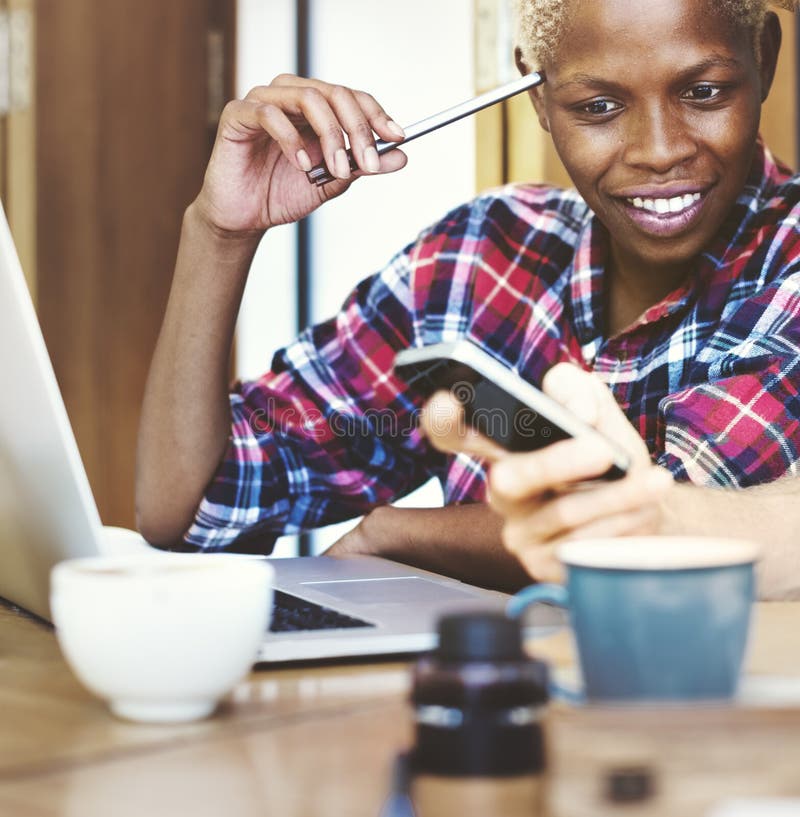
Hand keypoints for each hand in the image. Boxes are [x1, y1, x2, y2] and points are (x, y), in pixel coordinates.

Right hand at [194, 74, 407, 234]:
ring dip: (329, 134)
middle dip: (357, 129)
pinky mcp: (238, 114)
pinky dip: (292, 139)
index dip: (377, 115)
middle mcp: (290, 96)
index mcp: (314, 108)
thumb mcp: (333, 182)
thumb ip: (362, 166)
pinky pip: (269, 114)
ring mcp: (264, 101)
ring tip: (335, 169)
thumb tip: (401, 157)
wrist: (245, 217)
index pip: (352, 97)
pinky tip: (302, 164)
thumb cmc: (282, 193)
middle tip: (368, 163)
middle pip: (334, 94)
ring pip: (307, 97)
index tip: (398, 137)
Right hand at [420, 363, 673, 581]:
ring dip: (616, 495)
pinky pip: (582, 547)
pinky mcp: (547, 568)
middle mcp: (503, 493)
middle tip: (602, 448)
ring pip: (562, 512)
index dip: (440, 419)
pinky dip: (622, 524)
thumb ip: (578, 390)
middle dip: (555, 462)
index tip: (447, 403)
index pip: (452, 434)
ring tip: (654, 480)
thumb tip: (576, 411)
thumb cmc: (611, 460)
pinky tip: (646, 510)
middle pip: (510, 478)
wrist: (651, 512)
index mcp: (502, 449)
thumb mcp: (598, 412)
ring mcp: (521, 534)